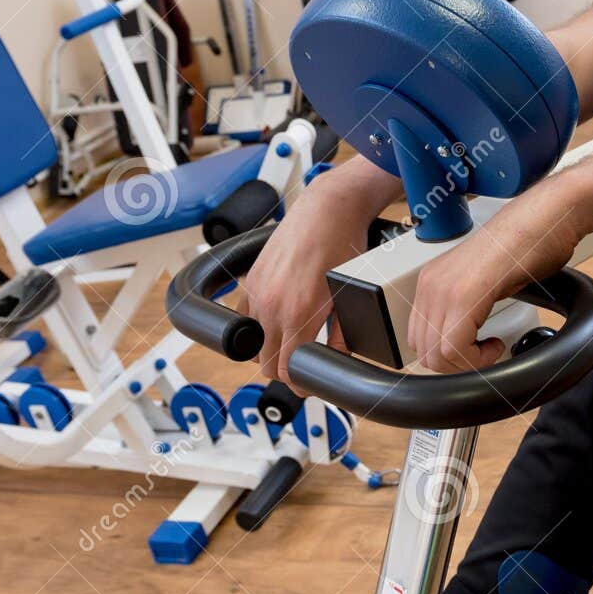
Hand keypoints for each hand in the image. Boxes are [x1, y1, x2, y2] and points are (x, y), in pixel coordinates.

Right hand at [238, 161, 392, 384]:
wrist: (327, 209)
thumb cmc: (343, 245)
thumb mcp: (349, 296)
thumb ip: (342, 335)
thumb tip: (338, 360)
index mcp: (298, 315)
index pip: (285, 371)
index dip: (298, 384)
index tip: (308, 382)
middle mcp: (272, 307)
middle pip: (264, 364)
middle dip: (282, 370)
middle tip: (301, 366)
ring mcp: (257, 293)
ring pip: (251, 342)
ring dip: (268, 348)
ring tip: (290, 343)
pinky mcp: (250, 280)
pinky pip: (244, 316)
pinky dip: (256, 325)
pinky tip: (276, 319)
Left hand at [407, 183, 582, 372]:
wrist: (546, 219)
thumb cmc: (527, 245)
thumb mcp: (483, 281)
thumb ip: (466, 307)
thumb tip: (466, 339)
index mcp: (432, 281)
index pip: (420, 338)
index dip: (448, 356)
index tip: (474, 351)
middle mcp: (431, 284)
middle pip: (425, 352)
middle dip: (457, 365)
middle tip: (484, 355)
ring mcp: (444, 289)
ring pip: (437, 356)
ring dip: (467, 363)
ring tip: (491, 348)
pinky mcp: (465, 295)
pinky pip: (455, 348)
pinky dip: (477, 359)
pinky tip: (496, 344)